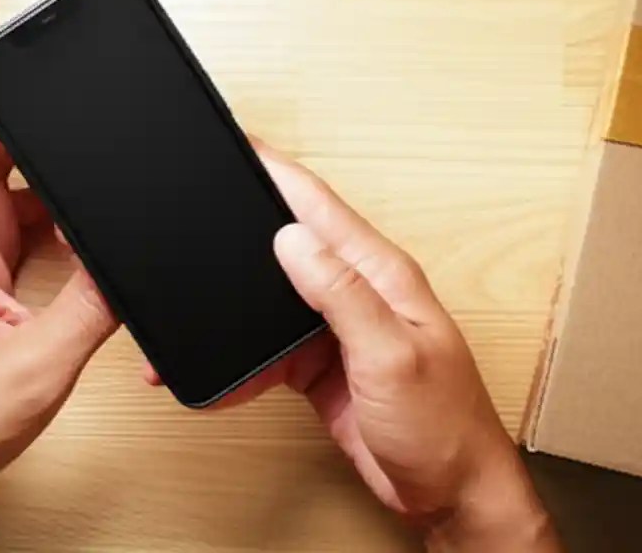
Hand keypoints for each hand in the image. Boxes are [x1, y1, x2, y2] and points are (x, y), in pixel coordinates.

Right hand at [149, 140, 559, 550]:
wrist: (449, 494)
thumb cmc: (443, 428)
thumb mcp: (390, 354)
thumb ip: (342, 293)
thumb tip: (292, 239)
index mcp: (382, 275)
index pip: (320, 206)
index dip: (277, 172)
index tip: (240, 147)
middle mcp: (360, 293)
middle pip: (290, 244)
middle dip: (242, 229)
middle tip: (198, 212)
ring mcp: (340, 329)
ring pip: (272, 298)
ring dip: (234, 304)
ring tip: (192, 304)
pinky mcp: (322, 364)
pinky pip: (269, 348)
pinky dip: (241, 360)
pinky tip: (220, 376)